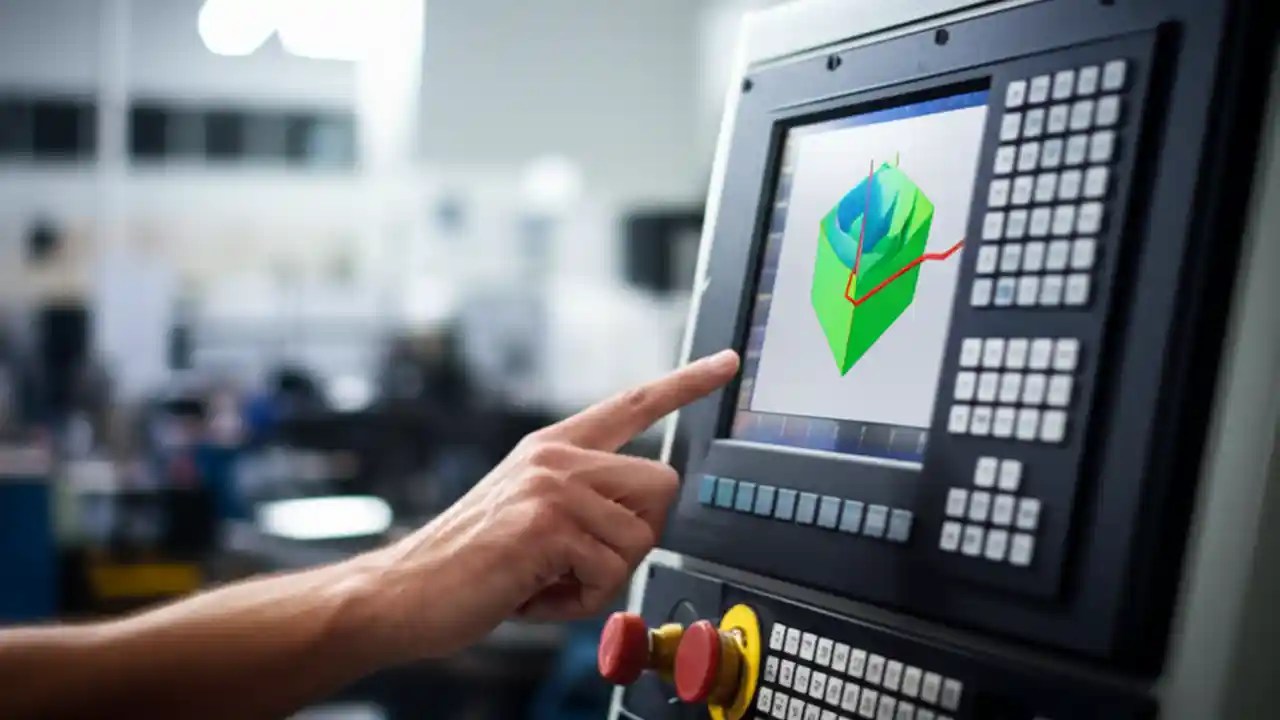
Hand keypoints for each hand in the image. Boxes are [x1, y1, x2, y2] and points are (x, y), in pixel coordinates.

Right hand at [359, 349, 739, 661]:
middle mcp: (557, 456)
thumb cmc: (473, 562)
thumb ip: (586, 501)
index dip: (687, 383)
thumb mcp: (532, 513)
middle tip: (584, 560)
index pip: (634, 402)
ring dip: (601, 578)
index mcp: (555, 447)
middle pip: (663, 485)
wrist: (406, 592)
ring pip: (639, 539)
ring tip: (546, 578)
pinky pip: (608, 574)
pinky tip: (533, 593)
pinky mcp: (546, 524)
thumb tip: (646, 519)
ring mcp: (551, 486)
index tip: (728, 362)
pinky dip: (577, 601)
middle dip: (638, 537)